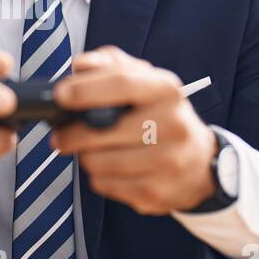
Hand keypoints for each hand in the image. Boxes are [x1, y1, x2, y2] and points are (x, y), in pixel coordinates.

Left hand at [50, 46, 216, 214]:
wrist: (199, 161)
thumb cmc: (161, 115)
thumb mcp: (145, 81)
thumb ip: (111, 65)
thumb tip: (80, 66)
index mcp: (166, 90)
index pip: (121, 83)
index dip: (85, 89)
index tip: (60, 95)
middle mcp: (172, 125)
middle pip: (102, 130)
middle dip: (71, 134)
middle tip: (60, 136)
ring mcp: (166, 162)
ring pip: (98, 162)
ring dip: (85, 157)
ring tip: (92, 151)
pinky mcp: (156, 193)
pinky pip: (105, 185)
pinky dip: (99, 176)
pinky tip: (110, 168)